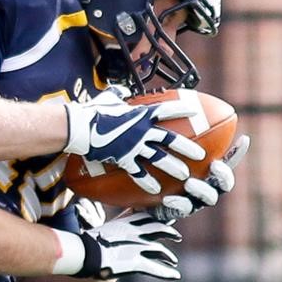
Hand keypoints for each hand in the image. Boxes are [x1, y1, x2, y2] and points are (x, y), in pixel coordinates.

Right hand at [61, 88, 208, 194]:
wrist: (80, 127)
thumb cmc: (92, 110)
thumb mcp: (108, 98)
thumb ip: (118, 94)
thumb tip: (120, 91)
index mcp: (140, 114)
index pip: (166, 110)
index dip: (182, 109)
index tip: (195, 112)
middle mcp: (142, 130)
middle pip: (170, 139)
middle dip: (187, 147)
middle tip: (201, 155)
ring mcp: (134, 146)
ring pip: (159, 158)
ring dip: (173, 167)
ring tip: (185, 176)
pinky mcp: (123, 159)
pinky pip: (138, 172)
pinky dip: (147, 181)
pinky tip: (157, 190)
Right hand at [70, 210, 180, 280]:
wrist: (84, 253)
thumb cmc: (85, 243)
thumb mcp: (97, 229)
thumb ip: (107, 228)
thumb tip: (96, 226)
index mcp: (125, 223)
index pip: (146, 216)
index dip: (156, 218)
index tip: (163, 219)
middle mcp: (135, 232)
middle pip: (158, 228)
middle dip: (168, 232)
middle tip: (177, 236)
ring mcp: (137, 247)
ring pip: (159, 250)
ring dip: (168, 256)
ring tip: (173, 261)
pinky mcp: (137, 262)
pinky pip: (156, 268)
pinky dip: (167, 272)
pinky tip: (175, 276)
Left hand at [149, 134, 246, 220]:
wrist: (146, 197)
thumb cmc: (160, 169)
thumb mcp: (166, 149)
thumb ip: (175, 133)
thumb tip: (173, 104)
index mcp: (209, 172)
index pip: (228, 160)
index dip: (238, 152)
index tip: (244, 138)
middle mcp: (207, 186)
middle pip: (225, 183)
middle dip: (224, 175)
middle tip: (215, 166)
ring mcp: (195, 201)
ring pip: (208, 198)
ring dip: (201, 190)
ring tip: (190, 183)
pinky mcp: (180, 213)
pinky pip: (182, 210)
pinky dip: (177, 204)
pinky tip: (167, 198)